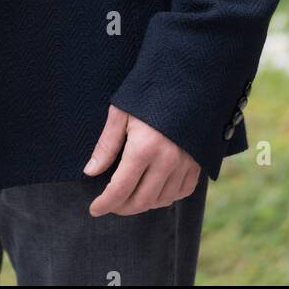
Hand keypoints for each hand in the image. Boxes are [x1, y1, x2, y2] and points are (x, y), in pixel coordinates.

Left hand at [83, 105, 200, 215]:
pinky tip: (154, 190)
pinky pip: (182, 191)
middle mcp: (167, 160)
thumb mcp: (120, 113)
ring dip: (143, 204)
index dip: (105, 203)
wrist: (185, 79)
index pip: (120, 189)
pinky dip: (166, 197)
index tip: (94, 209)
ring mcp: (185, 163)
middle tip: (110, 204)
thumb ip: (106, 145)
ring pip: (162, 200)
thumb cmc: (148, 94)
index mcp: (144, 148)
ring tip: (129, 196)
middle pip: (141, 200)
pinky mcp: (198, 162)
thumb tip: (90, 172)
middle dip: (122, 207)